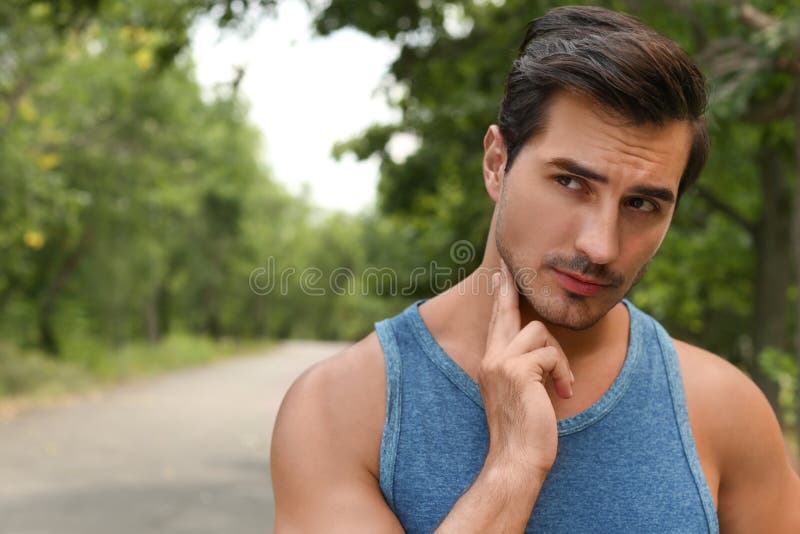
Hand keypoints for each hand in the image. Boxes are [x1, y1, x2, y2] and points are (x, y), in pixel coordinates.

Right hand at [478, 260, 574, 476]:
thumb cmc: (524, 432)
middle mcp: (490, 358)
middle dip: (508, 286)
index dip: (500, 297)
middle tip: (508, 266)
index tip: (500, 274)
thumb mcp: (520, 393)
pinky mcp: (518, 369)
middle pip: (504, 311)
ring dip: (559, 358)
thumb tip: (542, 346)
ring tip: (562, 387)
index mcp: (490, 363)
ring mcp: (501, 362)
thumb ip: (523, 367)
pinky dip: (563, 373)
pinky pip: (551, 354)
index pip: (496, 322)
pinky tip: (563, 394)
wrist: (516, 459)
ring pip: (540, 332)